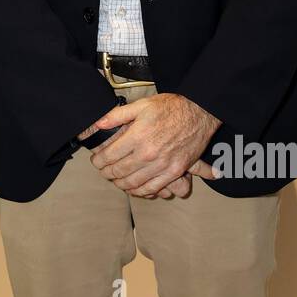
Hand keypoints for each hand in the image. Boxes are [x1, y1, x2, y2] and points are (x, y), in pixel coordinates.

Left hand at [76, 117, 190, 198]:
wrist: (200, 112)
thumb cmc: (171, 107)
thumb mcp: (142, 105)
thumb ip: (118, 115)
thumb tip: (99, 124)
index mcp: (138, 136)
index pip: (109, 156)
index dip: (98, 161)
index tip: (96, 161)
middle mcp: (148, 153)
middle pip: (119, 171)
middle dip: (107, 173)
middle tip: (103, 171)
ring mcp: (162, 165)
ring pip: (133, 183)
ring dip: (120, 184)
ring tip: (115, 180)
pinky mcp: (174, 172)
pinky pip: (153, 188)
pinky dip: (140, 191)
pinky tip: (133, 188)